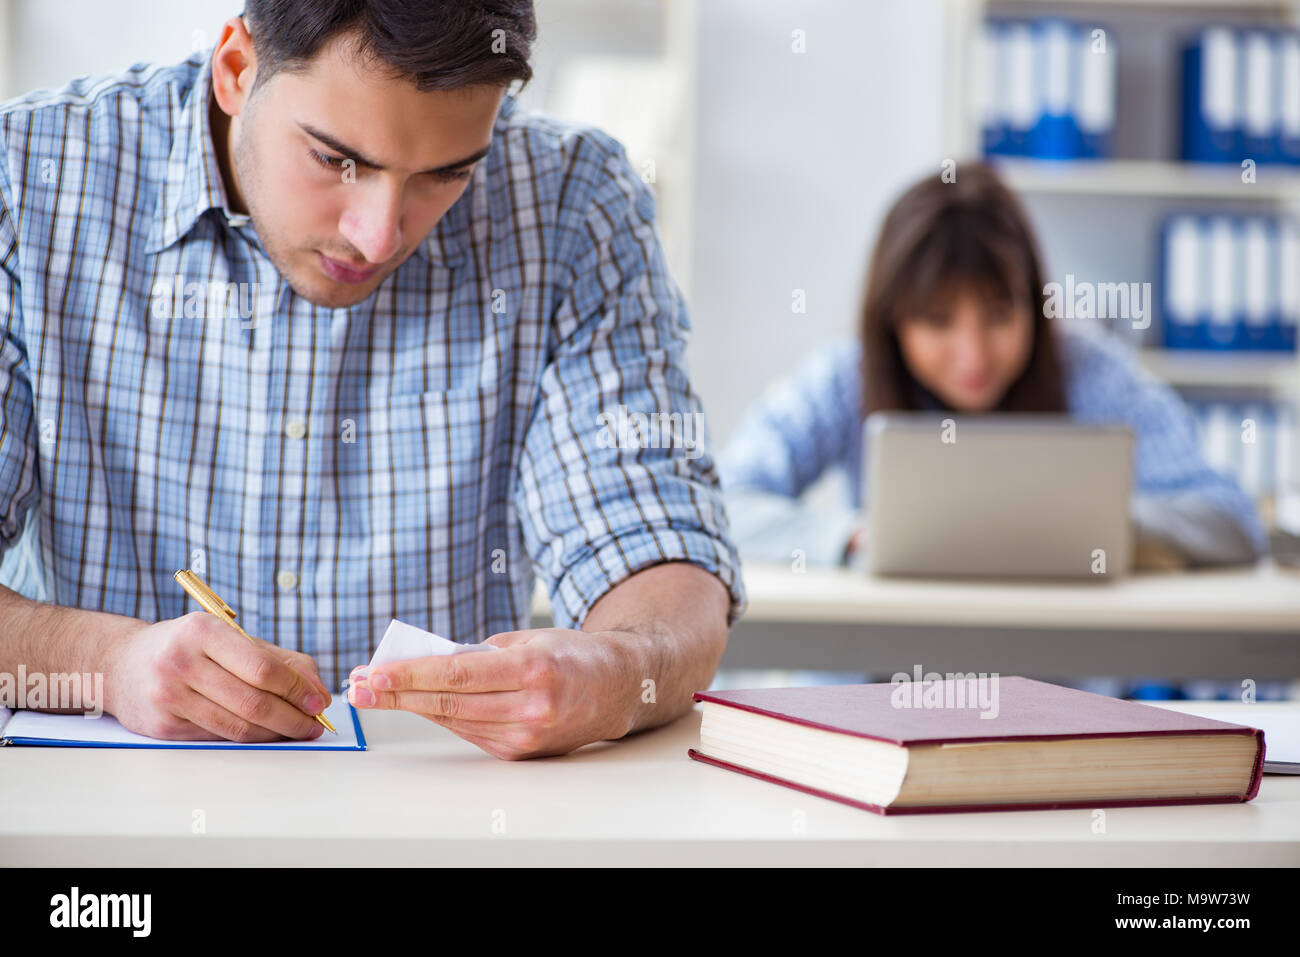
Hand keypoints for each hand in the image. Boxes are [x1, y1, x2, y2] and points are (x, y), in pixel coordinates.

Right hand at [103, 611, 331, 741]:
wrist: (120, 664)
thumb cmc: (187, 647)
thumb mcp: (228, 636)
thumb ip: (277, 659)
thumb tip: (317, 691)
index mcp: (203, 631)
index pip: (262, 667)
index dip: (296, 689)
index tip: (319, 702)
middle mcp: (180, 661)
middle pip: (252, 701)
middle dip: (292, 718)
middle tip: (314, 725)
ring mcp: (168, 696)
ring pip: (236, 726)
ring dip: (275, 734)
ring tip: (297, 732)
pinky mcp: (161, 726)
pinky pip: (217, 737)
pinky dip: (248, 739)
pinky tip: (265, 735)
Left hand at [348, 627, 639, 759]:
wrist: (618, 688)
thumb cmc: (572, 654)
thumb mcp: (528, 638)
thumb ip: (479, 652)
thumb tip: (427, 663)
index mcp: (532, 669)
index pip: (456, 675)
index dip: (410, 677)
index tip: (374, 675)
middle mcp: (530, 707)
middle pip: (448, 703)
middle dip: (397, 696)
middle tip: (359, 687)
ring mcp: (526, 734)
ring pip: (454, 720)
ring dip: (413, 707)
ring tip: (378, 693)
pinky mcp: (522, 751)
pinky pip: (472, 731)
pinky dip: (445, 715)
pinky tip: (422, 703)